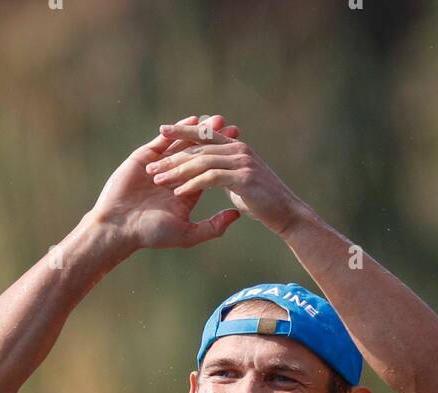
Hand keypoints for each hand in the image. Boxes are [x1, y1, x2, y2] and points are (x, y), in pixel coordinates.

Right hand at [90, 114, 242, 250]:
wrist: (117, 225)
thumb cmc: (150, 233)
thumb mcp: (186, 235)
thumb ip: (212, 227)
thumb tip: (236, 215)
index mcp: (186, 193)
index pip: (208, 172)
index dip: (223, 161)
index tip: (241, 150)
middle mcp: (175, 177)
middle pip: (199, 154)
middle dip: (216, 142)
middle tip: (234, 129)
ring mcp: (160, 165)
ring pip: (184, 144)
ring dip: (200, 132)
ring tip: (217, 121)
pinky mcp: (145, 156)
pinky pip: (164, 140)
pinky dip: (178, 130)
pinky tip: (193, 121)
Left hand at [145, 121, 307, 236]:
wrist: (287, 214)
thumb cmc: (265, 203)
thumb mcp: (240, 186)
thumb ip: (224, 177)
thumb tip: (211, 177)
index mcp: (236, 147)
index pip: (203, 135)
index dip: (182, 132)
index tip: (161, 133)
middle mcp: (238, 149)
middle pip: (198, 147)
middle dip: (172, 155)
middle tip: (150, 164)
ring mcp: (241, 161)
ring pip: (201, 161)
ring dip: (177, 171)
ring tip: (157, 179)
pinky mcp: (242, 177)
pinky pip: (210, 177)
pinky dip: (192, 184)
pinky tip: (177, 192)